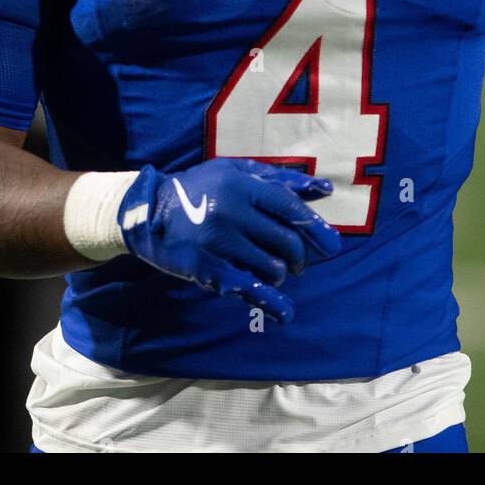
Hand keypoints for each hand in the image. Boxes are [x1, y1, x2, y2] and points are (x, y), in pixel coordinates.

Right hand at [118, 157, 340, 322]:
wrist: (151, 210)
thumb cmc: (201, 186)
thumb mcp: (237, 171)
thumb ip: (280, 178)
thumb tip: (325, 188)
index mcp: (241, 184)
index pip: (288, 207)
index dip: (314, 226)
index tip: (333, 245)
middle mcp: (231, 210)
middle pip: (284, 241)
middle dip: (297, 256)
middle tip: (296, 261)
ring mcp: (218, 241)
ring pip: (270, 267)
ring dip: (279, 273)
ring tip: (273, 270)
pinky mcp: (207, 268)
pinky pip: (247, 288)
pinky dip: (270, 302)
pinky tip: (285, 313)